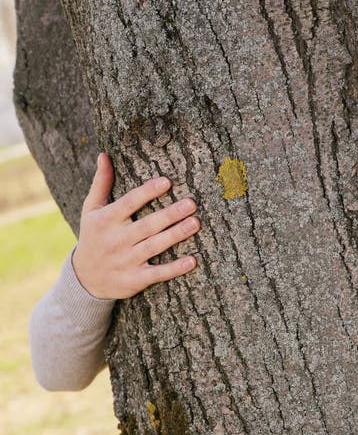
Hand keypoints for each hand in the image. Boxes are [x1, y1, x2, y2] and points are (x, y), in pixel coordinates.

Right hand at [72, 152, 200, 298]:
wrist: (85, 278)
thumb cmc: (93, 236)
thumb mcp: (91, 210)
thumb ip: (101, 183)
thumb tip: (104, 155)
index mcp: (106, 220)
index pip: (129, 203)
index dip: (148, 192)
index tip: (167, 182)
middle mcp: (116, 240)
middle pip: (147, 225)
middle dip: (170, 214)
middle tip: (191, 203)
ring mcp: (126, 261)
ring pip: (154, 246)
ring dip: (175, 235)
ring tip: (195, 223)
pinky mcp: (135, 279)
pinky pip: (157, 273)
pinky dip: (174, 269)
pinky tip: (192, 261)